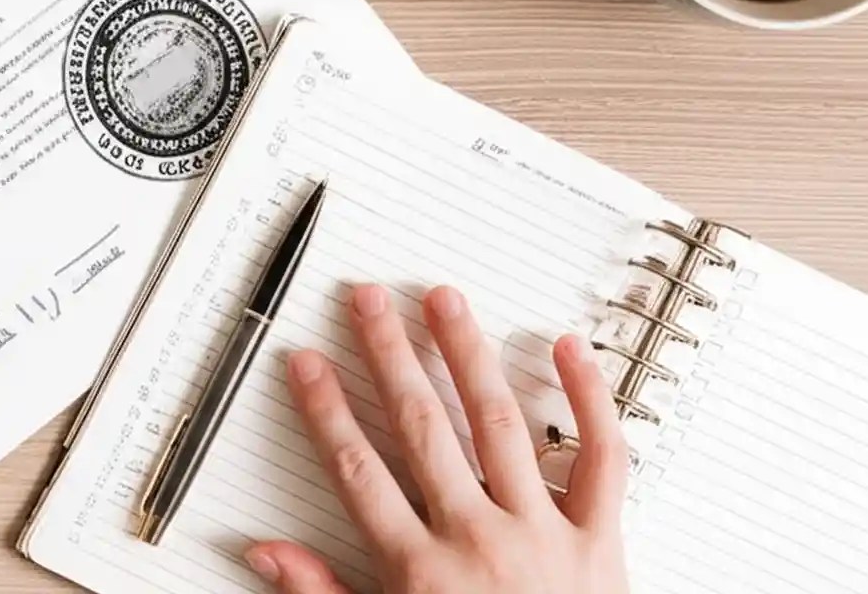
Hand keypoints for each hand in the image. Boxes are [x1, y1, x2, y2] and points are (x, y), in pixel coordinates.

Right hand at [244, 284, 629, 593]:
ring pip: (497, 423)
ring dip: (465, 353)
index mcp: (419, 573)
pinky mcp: (601, 538)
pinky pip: (601, 457)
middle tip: (368, 303)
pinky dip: (587, 398)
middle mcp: (476, 541)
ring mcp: (541, 533)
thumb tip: (266, 554)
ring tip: (444, 302)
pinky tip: (566, 347)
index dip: (327, 410)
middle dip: (388, 356)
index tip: (309, 364)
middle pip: (420, 429)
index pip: (358, 472)